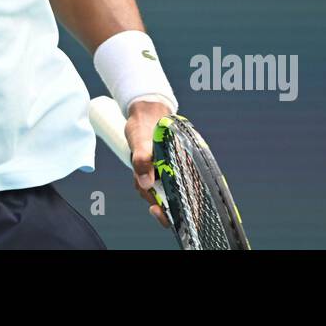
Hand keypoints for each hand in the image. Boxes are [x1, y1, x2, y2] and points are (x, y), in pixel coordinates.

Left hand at [126, 96, 176, 228]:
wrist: (144, 112)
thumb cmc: (146, 125)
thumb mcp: (142, 140)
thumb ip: (143, 160)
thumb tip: (146, 184)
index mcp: (184, 169)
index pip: (187, 201)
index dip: (175, 213)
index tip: (157, 210)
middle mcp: (179, 174)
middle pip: (170, 201)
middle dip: (153, 197)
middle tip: (141, 184)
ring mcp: (169, 174)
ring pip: (158, 194)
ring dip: (145, 188)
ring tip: (138, 171)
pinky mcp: (159, 173)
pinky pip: (150, 186)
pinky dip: (142, 183)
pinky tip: (138, 171)